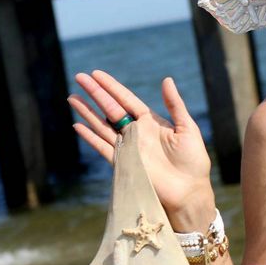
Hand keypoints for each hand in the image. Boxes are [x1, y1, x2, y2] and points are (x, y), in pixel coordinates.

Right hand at [69, 70, 215, 233]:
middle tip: (78, 77)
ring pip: (102, 125)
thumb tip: (166, 79)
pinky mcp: (124, 163)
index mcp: (151, 122)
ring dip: (87, 112)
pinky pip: (103, 147)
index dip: (112, 87)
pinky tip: (78, 125)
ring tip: (72, 97)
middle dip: (95, 93)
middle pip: (111, 109)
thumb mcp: (187, 128)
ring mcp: (128, 148)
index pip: (127, 100)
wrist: (189, 191)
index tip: (97, 74)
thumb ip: (175, 105)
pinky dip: (90, 137)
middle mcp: (136, 133)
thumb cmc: (193, 161)